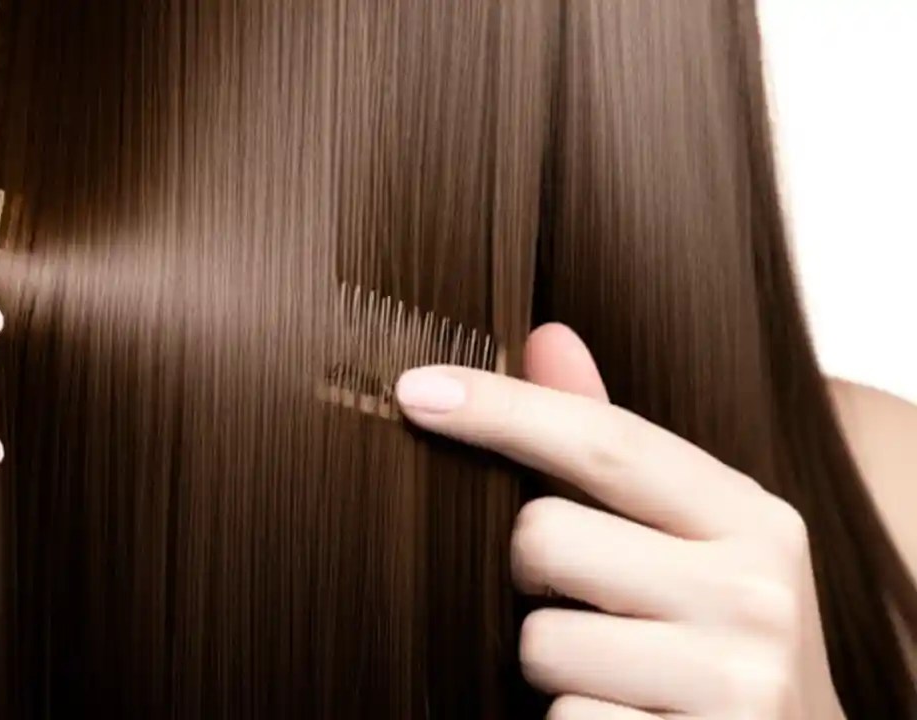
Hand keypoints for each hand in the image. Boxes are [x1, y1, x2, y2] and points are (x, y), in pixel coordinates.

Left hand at [396, 324, 845, 718]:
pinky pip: (563, 719)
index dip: (502, 409)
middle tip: (585, 598)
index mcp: (750, 520)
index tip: (415, 389)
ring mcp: (731, 681)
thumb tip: (547, 336)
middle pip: (544, 537)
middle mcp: (753, 594)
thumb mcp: (695, 537)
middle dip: (532, 571)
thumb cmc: (721, 634)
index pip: (605, 441)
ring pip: (540, 641)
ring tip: (613, 668)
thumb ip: (612, 447)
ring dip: (550, 660)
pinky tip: (623, 714)